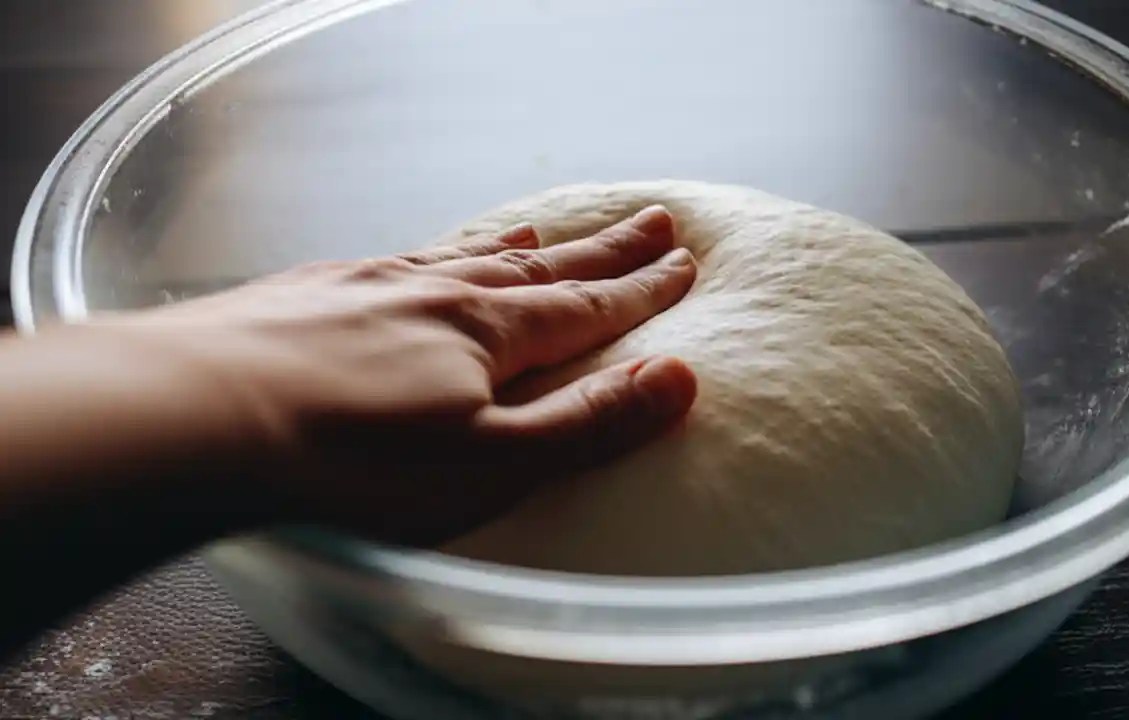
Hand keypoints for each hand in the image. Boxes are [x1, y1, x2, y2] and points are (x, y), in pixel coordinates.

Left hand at [108, 206, 697, 542]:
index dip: (641, 290)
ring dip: (521, 247)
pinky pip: (400, 260)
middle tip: (651, 220)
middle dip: (602, 251)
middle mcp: (438, 292)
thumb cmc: (353, 460)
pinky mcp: (312, 292)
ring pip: (467, 256)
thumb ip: (587, 422)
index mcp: (490, 334)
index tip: (683, 262)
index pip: (588, 308)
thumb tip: (680, 377)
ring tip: (548, 233)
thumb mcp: (492, 462)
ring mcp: (371, 284)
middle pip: (541, 268)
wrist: (196, 416)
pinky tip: (427, 258)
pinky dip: (437, 254)